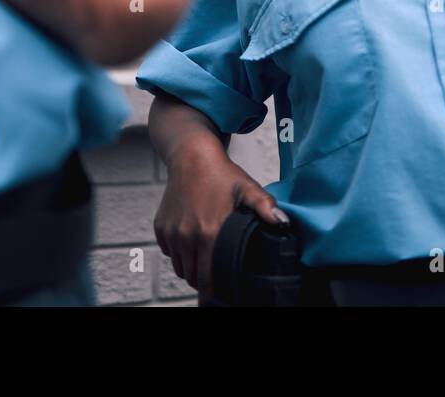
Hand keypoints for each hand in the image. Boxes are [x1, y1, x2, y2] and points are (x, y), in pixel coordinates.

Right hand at [154, 139, 288, 299]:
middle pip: (192, 278)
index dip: (217, 289)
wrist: (192, 156)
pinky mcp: (160, 227)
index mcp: (208, 233)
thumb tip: (284, 224)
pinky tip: (191, 242)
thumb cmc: (223, 174)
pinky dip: (178, 253)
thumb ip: (266, 208)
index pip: (208, 280)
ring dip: (191, 268)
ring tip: (205, 260)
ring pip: (179, 267)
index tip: (226, 287)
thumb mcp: (248, 189)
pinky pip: (168, 252)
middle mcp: (185, 236)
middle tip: (217, 275)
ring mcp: (171, 233)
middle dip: (204, 281)